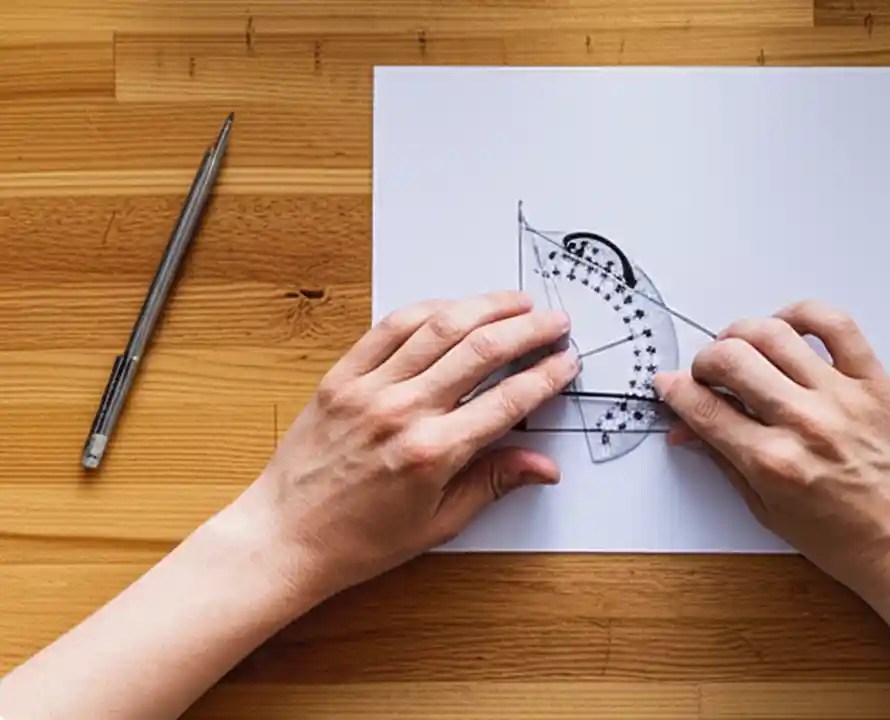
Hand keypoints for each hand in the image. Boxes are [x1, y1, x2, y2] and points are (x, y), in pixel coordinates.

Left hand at [220, 291, 578, 599]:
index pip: (507, 401)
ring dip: (486, 307)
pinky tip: (456, 307)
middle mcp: (402, 413)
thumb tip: (544, 466)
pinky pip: (391, 328)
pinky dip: (428, 309)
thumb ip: (493, 483)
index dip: (546, 377)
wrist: (285, 537)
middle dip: (529, 330)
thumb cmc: (359, 541)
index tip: (566, 363)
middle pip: (482, 352)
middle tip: (556, 322)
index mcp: (432, 455)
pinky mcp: (341, 377)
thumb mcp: (438, 524)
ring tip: (517, 302)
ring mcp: (368, 390)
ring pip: (440, 327)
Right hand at [654, 300, 889, 610]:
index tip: (668, 384)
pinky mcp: (875, 383)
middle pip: (731, 360)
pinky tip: (787, 328)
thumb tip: (688, 428)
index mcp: (773, 465)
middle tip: (706, 373)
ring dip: (742, 334)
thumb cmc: (846, 542)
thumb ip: (724, 463)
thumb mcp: (769, 512)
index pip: (704, 408)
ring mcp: (842, 398)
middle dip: (704, 361)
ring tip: (741, 349)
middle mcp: (805, 424)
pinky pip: (836, 325)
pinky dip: (803, 314)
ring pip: (773, 334)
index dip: (675, 391)